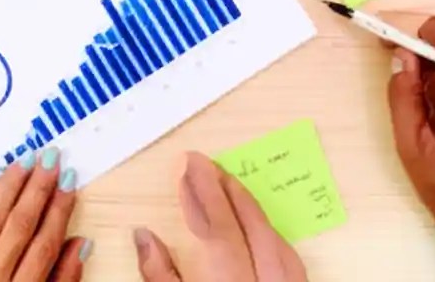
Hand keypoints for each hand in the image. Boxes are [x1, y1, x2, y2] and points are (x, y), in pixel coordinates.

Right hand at [134, 153, 305, 281]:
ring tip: (228, 186)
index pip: (219, 230)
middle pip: (252, 229)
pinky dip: (271, 236)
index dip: (202, 195)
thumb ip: (161, 276)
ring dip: (251, 209)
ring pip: (276, 242)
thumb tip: (143, 236)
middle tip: (205, 164)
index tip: (188, 166)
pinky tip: (258, 227)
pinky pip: (291, 260)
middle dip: (227, 192)